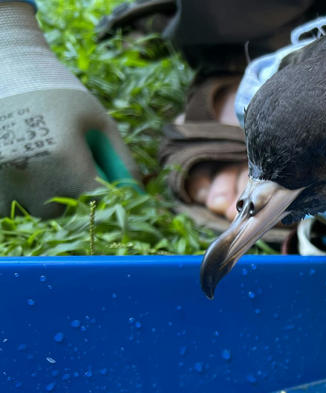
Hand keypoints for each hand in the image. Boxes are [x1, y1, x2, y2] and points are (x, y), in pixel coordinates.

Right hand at [0, 2, 137, 217]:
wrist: (11, 72)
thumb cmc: (65, 98)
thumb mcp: (101, 124)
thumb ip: (122, 163)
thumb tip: (137, 199)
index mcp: (64, 154)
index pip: (95, 199)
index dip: (105, 198)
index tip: (104, 188)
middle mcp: (30, 170)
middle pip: (61, 212)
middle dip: (70, 197)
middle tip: (68, 168)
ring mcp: (3, 176)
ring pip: (34, 212)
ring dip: (44, 199)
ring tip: (46, 166)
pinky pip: (7, 207)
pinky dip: (19, 197)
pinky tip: (25, 171)